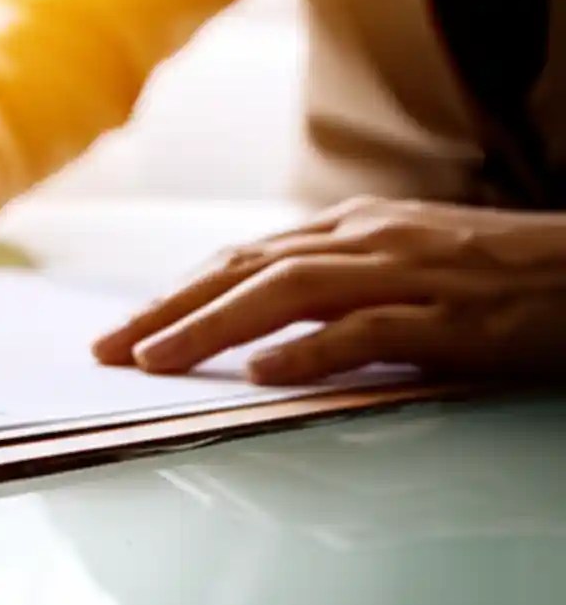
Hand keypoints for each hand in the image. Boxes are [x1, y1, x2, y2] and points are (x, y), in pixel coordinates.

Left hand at [92, 196, 565, 383]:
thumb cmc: (496, 275)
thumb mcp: (400, 265)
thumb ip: (332, 285)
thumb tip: (257, 324)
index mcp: (351, 230)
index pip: (241, 258)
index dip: (177, 293)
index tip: (126, 329)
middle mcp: (366, 241)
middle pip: (244, 270)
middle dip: (168, 310)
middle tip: (108, 350)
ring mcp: (408, 275)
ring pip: (288, 292)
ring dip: (214, 327)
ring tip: (158, 361)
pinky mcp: (451, 318)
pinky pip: (369, 331)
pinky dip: (311, 352)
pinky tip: (263, 374)